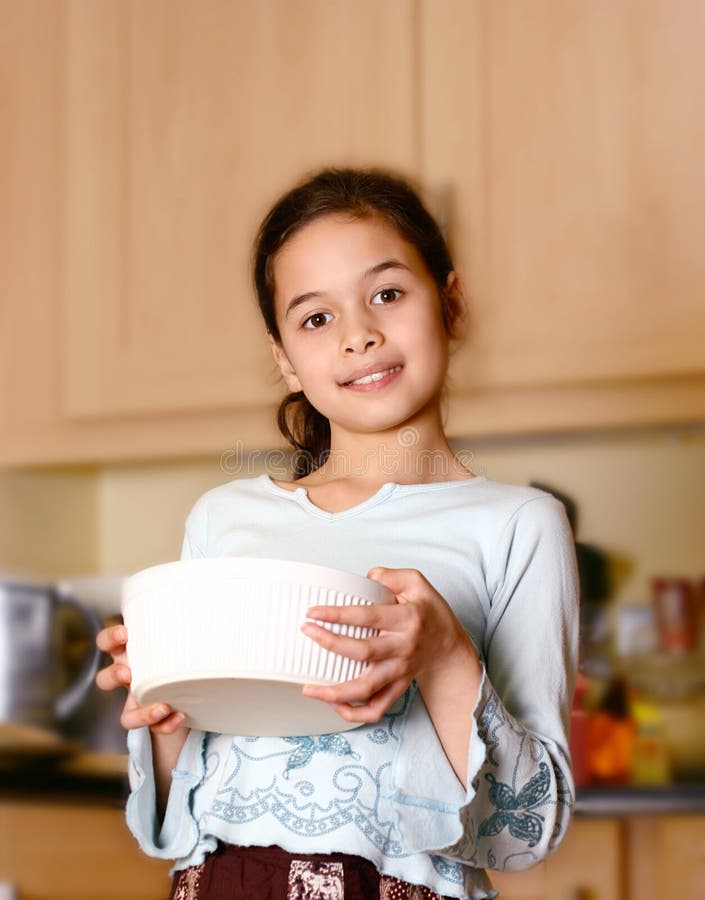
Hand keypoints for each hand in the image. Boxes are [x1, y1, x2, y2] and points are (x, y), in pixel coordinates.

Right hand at [95, 624, 186, 734]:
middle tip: (128, 673)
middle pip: (105, 680)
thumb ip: (185, 629)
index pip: (108, 643)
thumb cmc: (179, 654)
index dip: (110, 638)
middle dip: (113, 676)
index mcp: (132, 654)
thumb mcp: (179, 640)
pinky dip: (166, 725)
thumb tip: (209, 609)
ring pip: (126, 716)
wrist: (191, 686)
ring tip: (162, 707)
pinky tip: (181, 716)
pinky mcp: (153, 722)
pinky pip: (153, 730)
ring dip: (141, 714)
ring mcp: (140, 703)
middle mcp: (131, 679)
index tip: (125, 634)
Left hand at [300, 566, 477, 723]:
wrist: (449, 646)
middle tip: (307, 631)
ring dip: (335, 693)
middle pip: (362, 652)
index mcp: (406, 619)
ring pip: (366, 690)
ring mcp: (399, 671)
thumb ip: (388, 576)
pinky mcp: (397, 687)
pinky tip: (334, 704)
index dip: (337, 615)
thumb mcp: (416, 583)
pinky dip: (353, 713)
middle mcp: (402, 648)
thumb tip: (362, 578)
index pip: (367, 617)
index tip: (314, 612)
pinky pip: (376, 709)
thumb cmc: (431, 613)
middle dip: (329, 643)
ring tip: (309, 688)